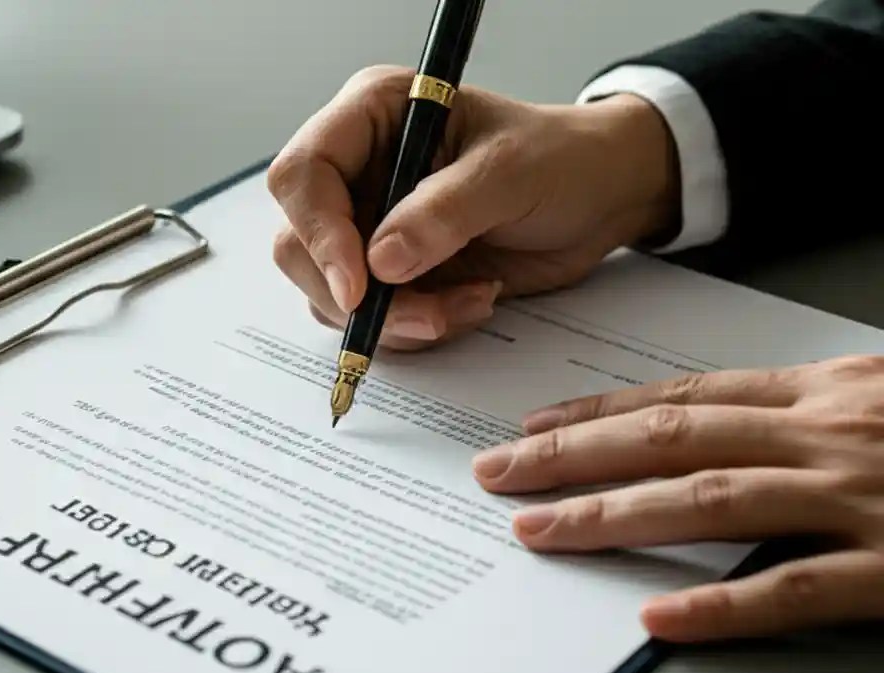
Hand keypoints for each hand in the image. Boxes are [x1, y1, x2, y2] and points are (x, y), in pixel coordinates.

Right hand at [267, 65, 679, 349]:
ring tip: (468, 300)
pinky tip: (470, 301)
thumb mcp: (510, 173)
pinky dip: (418, 327)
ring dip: (397, 318)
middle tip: (423, 316)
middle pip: (299, 244)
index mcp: (371, 117)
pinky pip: (373, 319)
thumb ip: (444, 212)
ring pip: (331, 293)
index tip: (360, 286)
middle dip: (357, 295)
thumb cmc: (561, 159)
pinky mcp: (390, 272)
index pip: (302, 174)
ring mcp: (369, 225)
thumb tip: (380, 262)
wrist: (601, 198)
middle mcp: (357, 171)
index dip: (319, 233)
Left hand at [472, 355, 883, 642]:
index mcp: (826, 394)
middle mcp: (828, 437)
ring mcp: (857, 499)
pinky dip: (722, 605)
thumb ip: (808, 414)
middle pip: (675, 439)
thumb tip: (730, 428)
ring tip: (541, 532)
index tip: (535, 426)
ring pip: (712, 502)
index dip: (601, 413)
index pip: (689, 398)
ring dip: (615, 517)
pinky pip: (793, 589)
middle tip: (501, 473)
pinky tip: (660, 616)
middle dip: (574, 456)